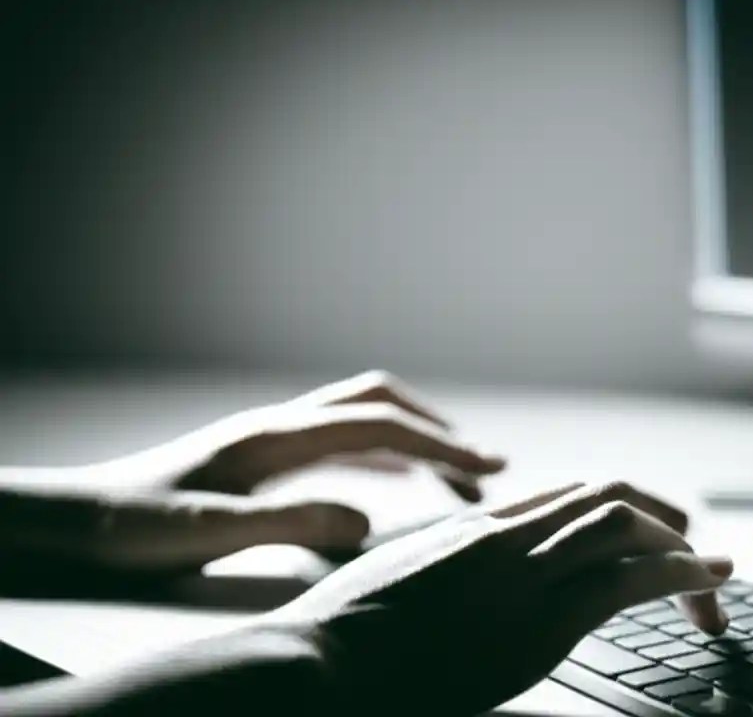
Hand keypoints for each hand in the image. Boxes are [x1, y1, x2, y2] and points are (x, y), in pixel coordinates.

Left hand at [0, 371, 506, 573]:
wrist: (80, 519)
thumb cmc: (136, 525)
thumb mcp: (210, 531)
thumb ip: (290, 522)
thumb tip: (367, 520)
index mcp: (277, 436)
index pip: (379, 427)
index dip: (440, 445)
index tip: (489, 468)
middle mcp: (281, 425)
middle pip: (379, 405)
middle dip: (439, 430)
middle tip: (485, 468)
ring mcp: (274, 439)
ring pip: (364, 421)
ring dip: (415, 442)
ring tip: (456, 476)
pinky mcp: (266, 460)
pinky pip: (342, 446)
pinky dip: (385, 458)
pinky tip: (398, 484)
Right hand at [265, 481, 732, 715]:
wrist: (314, 664)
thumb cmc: (338, 643)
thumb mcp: (392, 590)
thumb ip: (437, 578)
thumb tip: (458, 598)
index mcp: (471, 530)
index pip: (564, 497)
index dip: (616, 510)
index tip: (644, 534)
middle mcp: (503, 536)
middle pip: (605, 496)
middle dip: (662, 518)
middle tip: (695, 555)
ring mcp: (521, 572)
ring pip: (625, 524)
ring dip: (681, 550)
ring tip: (714, 579)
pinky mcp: (538, 618)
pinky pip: (630, 578)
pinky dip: (681, 576)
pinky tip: (707, 587)